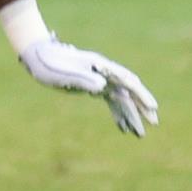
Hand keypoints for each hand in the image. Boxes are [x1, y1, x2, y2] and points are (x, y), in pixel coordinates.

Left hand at [18, 36, 159, 135]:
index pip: (127, 81)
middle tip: (153, 124)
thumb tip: (103, 87)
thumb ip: (83, 79)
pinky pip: (111, 102)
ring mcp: (100, 79)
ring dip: (131, 115)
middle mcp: (104, 72)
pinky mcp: (93, 86)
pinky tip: (122, 129)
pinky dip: (118, 114)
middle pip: (129, 91)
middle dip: (141, 108)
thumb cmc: (49, 63)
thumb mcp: (64, 73)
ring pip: (121, 99)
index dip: (140, 94)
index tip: (152, 108)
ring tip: (139, 135)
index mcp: (101, 66)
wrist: (38, 56)